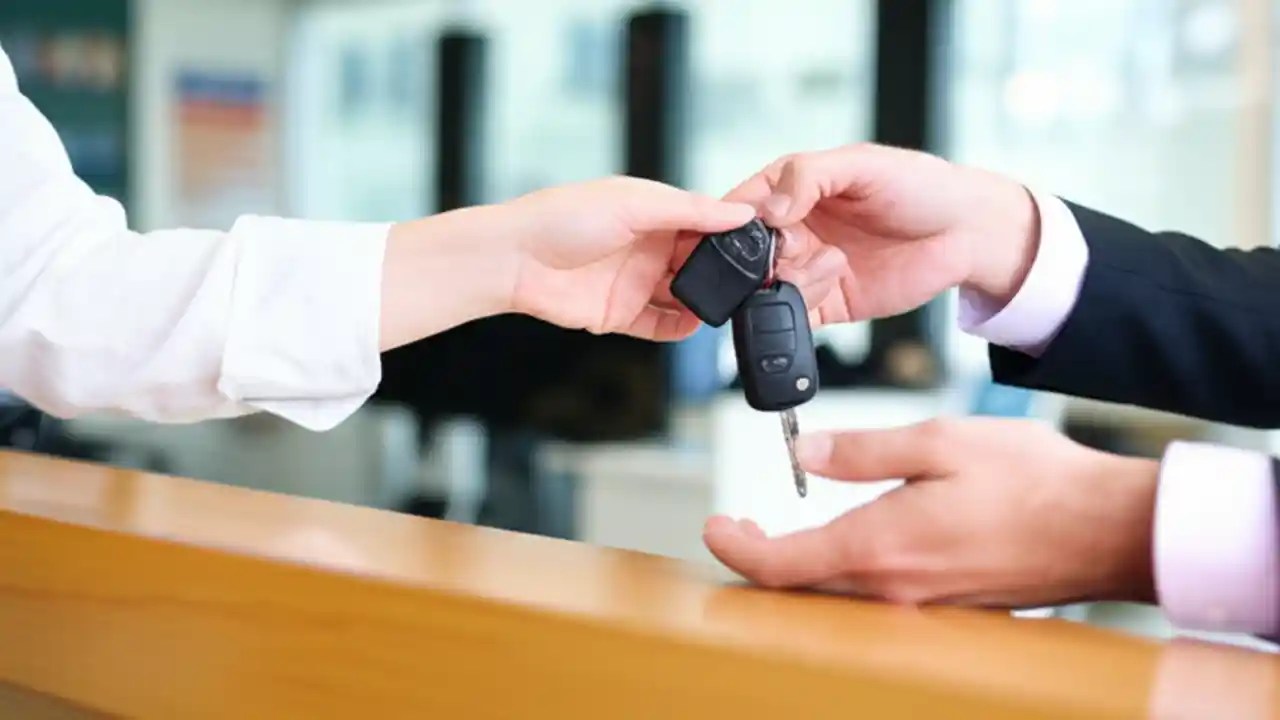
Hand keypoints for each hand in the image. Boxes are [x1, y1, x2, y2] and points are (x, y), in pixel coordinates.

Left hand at [380, 177, 754, 348]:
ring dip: (704, 303)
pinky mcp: (619, 314)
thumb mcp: (634, 203)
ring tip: (727, 308)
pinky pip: (659, 325)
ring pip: (683, 297)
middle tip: (751, 283)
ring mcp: (633, 282)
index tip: (761, 246)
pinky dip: (679, 328)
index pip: (704, 224)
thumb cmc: (560, 218)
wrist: (512, 260)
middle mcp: (646, 247)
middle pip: (698, 264)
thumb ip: (690, 210)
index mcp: (652, 212)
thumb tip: (739, 212)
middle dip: (723, 274)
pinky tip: (694, 326)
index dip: (730, 236)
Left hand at [702, 418, 1158, 608]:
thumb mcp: (937, 442)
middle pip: (801, 586)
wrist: (1106, 529)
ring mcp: (922, 604)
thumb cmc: (1033, 480)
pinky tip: (847, 546)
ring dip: (800, 567)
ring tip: (778, 535)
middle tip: (738, 527)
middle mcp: (894, 588)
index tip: (714, 525)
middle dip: (761, 558)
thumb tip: (805, 455)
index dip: (735, 548)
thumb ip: (862, 450)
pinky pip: (876, 597)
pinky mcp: (947, 605)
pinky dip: (843, 574)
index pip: (780, 564)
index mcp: (880, 546)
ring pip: (836, 594)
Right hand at [725, 143, 1041, 325]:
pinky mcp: (826, 303)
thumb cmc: (921, 186)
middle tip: (794, 250)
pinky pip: (792, 316)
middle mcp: (794, 229)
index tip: (745, 229)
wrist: (969, 234)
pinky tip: (834, 281)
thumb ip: (808, 177)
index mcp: (792, 188)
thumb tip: (770, 209)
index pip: (741, 205)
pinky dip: (797, 310)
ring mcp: (807, 267)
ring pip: (764, 288)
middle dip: (761, 258)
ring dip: (790, 280)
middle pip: (745, 254)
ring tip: (835, 262)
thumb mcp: (863, 163)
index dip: (731, 220)